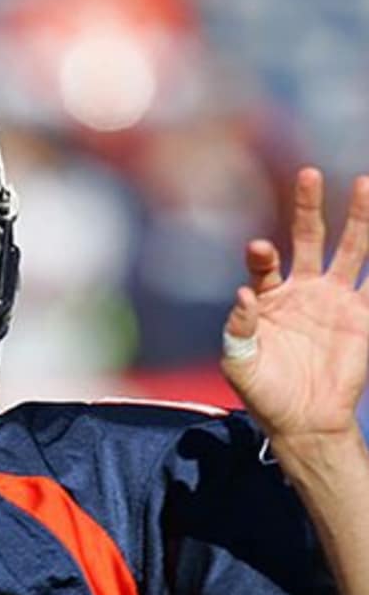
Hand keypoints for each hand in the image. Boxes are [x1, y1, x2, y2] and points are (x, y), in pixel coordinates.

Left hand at [221, 168, 368, 442]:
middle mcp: (304, 289)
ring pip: (352, 249)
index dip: (263, 255)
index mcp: (269, 296)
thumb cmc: (263, 390)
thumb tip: (243, 293)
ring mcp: (336, 299)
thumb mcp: (239, 361)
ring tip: (364, 184)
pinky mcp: (363, 316)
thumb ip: (238, 327)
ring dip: (360, 219)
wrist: (302, 420)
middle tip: (309, 174)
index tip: (261, 250)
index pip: (265, 262)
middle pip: (309, 237)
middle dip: (309, 207)